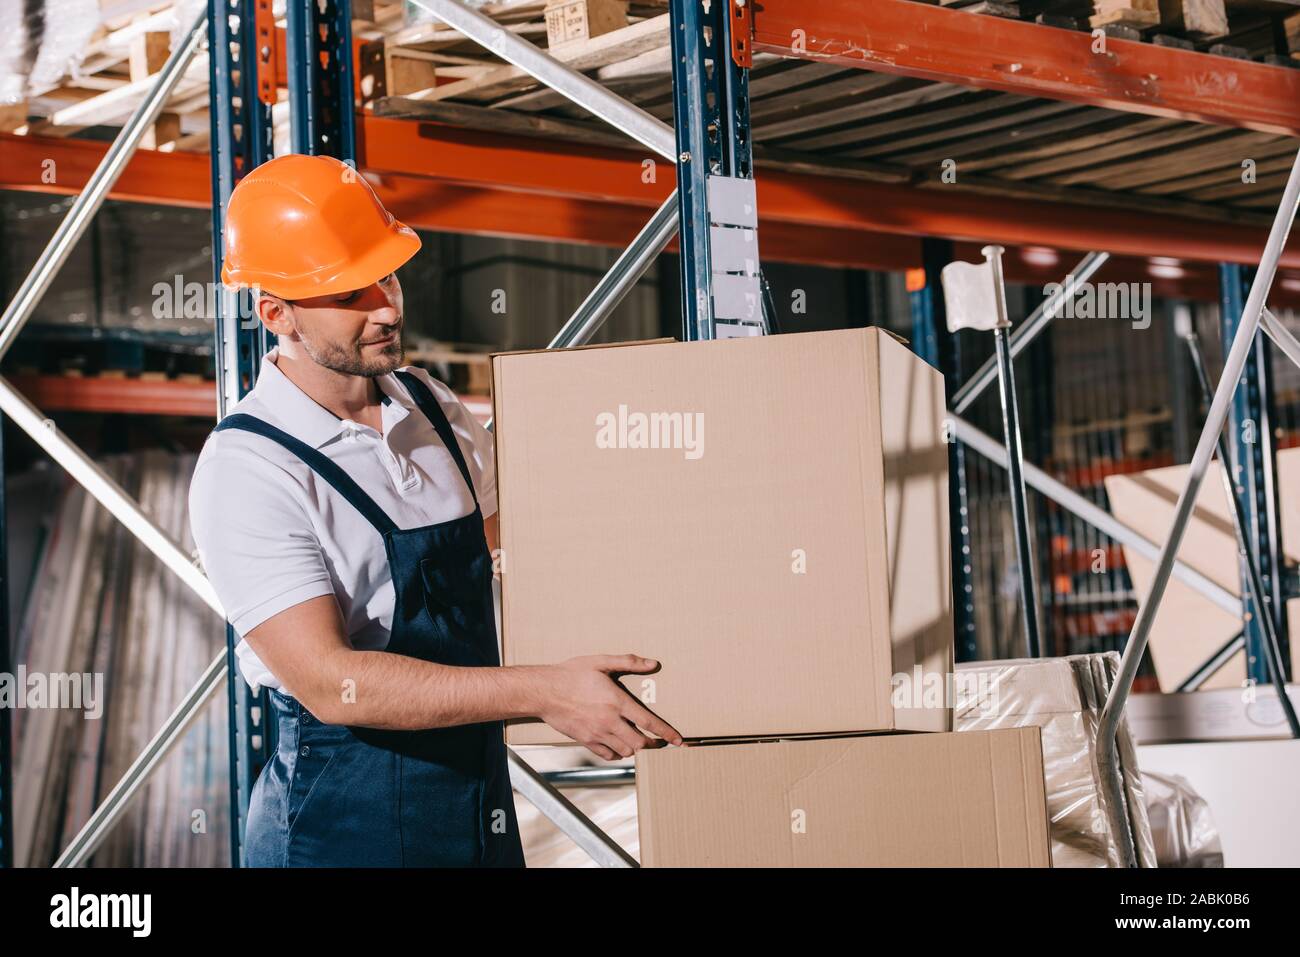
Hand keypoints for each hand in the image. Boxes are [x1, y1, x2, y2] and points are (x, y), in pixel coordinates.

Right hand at [536, 654, 683, 759]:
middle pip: (639, 743)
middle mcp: (609, 721)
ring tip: (638, 740)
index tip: (679, 741)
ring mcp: (597, 734)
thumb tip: (653, 664)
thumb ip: (628, 662)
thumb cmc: (572, 674)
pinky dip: (617, 753)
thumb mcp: (601, 662)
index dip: (666, 733)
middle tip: (657, 741)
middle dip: (652, 744)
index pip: (648, 722)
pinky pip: (608, 755)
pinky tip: (619, 745)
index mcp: (617, 702)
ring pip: (625, 751)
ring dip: (635, 748)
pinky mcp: (586, 740)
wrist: (544, 691)